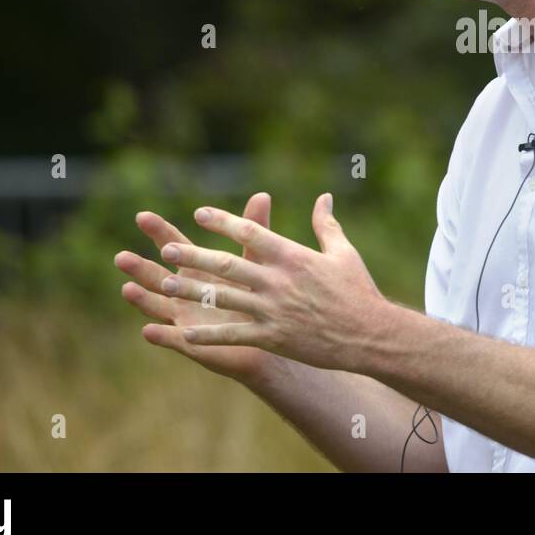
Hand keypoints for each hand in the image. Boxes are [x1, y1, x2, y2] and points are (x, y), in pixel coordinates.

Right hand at [115, 191, 278, 385]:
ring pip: (157, 306)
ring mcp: (183, 316)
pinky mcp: (191, 341)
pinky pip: (173, 338)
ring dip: (142, 298)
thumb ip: (252, 230)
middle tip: (120, 256)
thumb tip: (262, 194)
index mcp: (196, 268)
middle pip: (156, 276)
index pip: (173, 245)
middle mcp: (183, 291)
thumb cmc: (257, 294)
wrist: (269, 333)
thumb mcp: (254, 260)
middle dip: (139, 267)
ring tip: (127, 289)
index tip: (142, 216)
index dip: (159, 231)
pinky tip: (147, 330)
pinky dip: (160, 335)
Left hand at [151, 192, 387, 371]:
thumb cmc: (358, 290)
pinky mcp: (273, 337)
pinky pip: (234, 335)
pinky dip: (209, 334)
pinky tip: (185, 334)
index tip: (200, 214)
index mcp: (293, 256)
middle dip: (194, 255)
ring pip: (223, 298)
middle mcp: (278, 280)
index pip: (251, 233)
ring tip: (164, 285)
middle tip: (167, 249)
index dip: (223, 222)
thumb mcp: (343, 252)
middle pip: (228, 264)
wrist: (370, 333)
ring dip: (191, 291)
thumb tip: (324, 197)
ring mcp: (273, 310)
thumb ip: (327, 224)